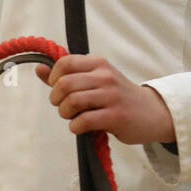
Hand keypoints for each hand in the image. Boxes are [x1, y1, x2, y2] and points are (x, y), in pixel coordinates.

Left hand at [35, 54, 176, 144]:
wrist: (152, 113)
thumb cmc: (116, 97)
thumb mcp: (94, 80)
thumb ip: (66, 75)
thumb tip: (38, 69)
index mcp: (98, 64)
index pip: (64, 63)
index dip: (53, 78)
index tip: (58, 89)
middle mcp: (105, 76)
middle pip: (64, 84)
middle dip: (56, 99)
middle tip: (63, 106)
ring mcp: (112, 96)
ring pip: (72, 101)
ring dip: (65, 113)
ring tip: (73, 116)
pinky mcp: (116, 116)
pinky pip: (84, 120)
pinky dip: (75, 126)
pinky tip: (81, 127)